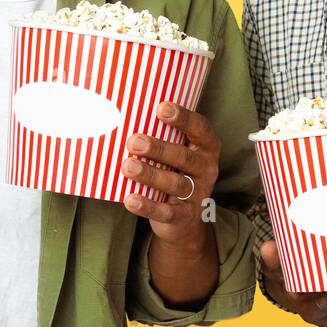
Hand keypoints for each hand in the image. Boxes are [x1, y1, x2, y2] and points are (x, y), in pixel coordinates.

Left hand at [121, 101, 218, 253]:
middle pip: (184, 157)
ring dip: (150, 175)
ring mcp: (198, 193)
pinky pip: (167, 212)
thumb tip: (121, 115)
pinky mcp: (186, 215)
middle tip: (134, 141)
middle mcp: (206, 168)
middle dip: (158, 148)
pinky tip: (130, 199)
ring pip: (175, 183)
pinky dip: (148, 206)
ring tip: (128, 167)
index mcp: (206, 146)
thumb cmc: (173, 170)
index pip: (200, 128)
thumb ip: (159, 134)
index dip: (183, 118)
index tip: (161, 107)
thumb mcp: (174, 151)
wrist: (184, 218)